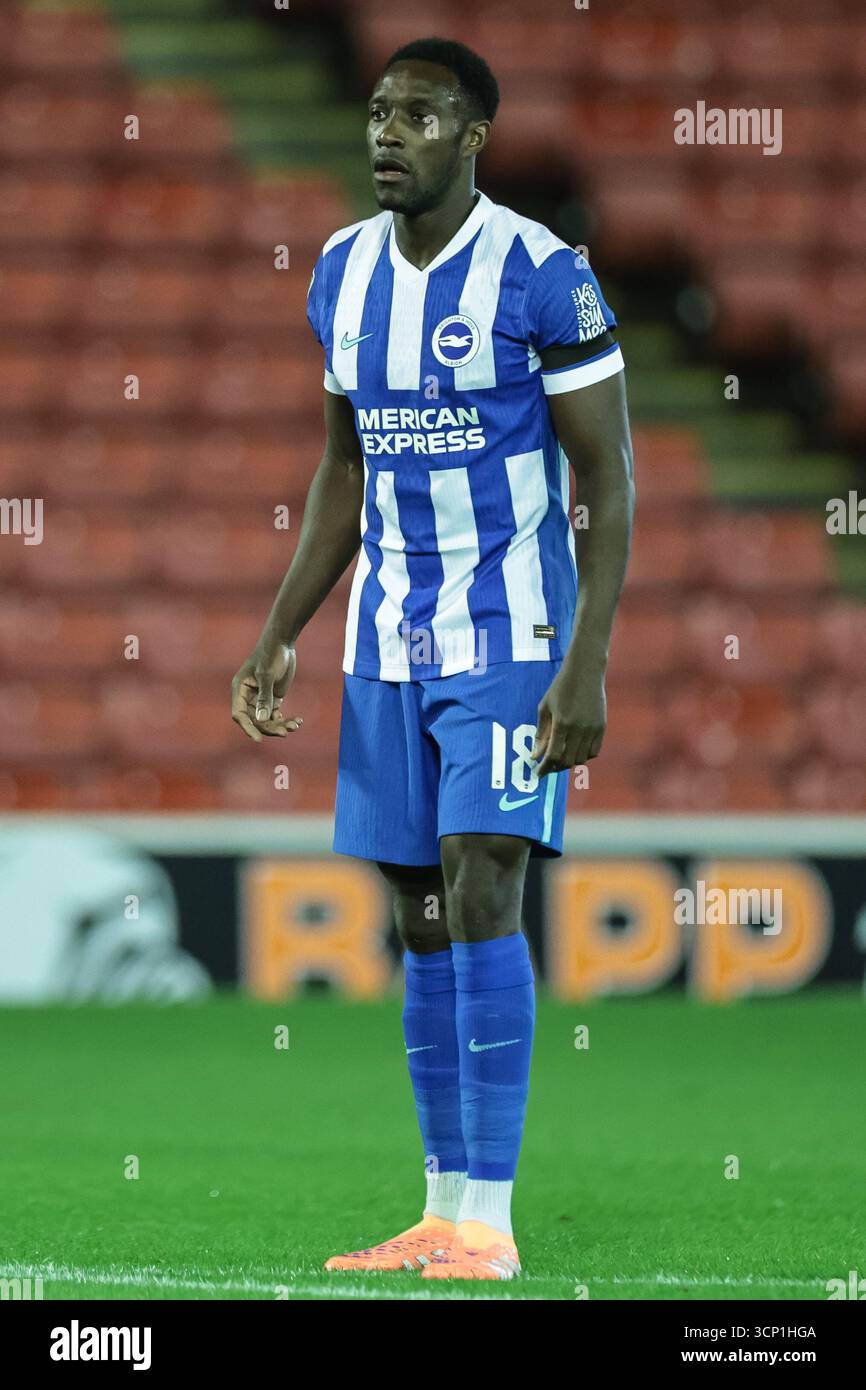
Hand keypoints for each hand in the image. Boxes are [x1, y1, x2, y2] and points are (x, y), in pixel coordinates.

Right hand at [231, 641, 299, 743]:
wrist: (282, 642)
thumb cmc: (270, 654)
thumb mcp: (267, 675)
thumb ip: (265, 697)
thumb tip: (262, 720)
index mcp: (240, 690)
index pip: (240, 715)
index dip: (248, 728)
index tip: (259, 740)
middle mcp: (248, 697)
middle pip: (255, 721)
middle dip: (270, 728)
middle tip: (286, 731)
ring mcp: (261, 698)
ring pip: (267, 720)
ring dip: (280, 725)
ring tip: (295, 725)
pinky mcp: (273, 698)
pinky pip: (276, 715)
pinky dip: (286, 720)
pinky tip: (298, 721)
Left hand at [532, 660, 605, 776]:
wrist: (586, 671)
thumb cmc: (561, 687)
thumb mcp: (545, 708)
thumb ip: (540, 734)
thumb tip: (535, 756)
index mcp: (562, 723)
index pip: (553, 755)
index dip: (545, 767)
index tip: (538, 772)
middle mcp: (579, 728)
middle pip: (567, 761)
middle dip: (555, 767)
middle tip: (547, 766)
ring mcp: (592, 729)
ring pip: (581, 759)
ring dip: (569, 762)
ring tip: (560, 758)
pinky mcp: (601, 727)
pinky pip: (594, 751)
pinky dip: (583, 755)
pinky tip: (574, 751)